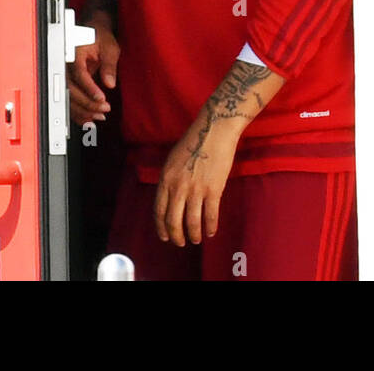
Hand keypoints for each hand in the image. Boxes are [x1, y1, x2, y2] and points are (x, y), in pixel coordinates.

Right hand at [67, 14, 118, 124]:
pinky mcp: (69, 82)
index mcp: (74, 53)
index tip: (101, 98)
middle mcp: (66, 65)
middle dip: (87, 103)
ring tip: (99, 116)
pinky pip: (70, 100)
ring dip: (83, 110)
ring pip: (69, 97)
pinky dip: (78, 112)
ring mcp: (65, 74)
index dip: (89, 88)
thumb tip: (109, 83)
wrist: (93, 30)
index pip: (79, 74)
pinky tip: (89, 119)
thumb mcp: (109, 47)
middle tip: (104, 109)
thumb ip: (109, 65)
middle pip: (71, 89)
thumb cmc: (100, 36)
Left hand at [154, 109, 242, 246]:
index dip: (161, 228)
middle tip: (181, 243)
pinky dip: (211, 226)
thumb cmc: (194, 141)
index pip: (159, 211)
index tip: (165, 237)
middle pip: (173, 221)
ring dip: (194, 235)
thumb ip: (169, 179)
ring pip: (192, 222)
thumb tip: (169, 197)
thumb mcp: (172, 160)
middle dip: (176, 236)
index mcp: (166, 179)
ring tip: (197, 239)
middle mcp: (178, 187)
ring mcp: (196, 189)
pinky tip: (211, 231)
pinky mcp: (213, 190)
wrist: (214, 131)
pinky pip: (210, 215)